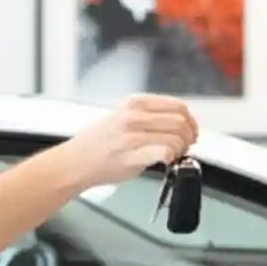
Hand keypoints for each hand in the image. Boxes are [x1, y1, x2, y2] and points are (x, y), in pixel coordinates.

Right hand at [66, 94, 198, 187]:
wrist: (75, 162)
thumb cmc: (99, 142)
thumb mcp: (123, 116)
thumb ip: (150, 116)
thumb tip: (180, 123)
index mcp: (134, 103)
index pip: (178, 106)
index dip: (190, 121)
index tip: (191, 132)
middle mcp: (134, 116)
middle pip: (180, 122)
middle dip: (188, 137)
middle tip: (184, 147)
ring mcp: (132, 136)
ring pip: (176, 139)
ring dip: (181, 149)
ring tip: (173, 155)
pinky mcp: (131, 156)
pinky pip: (164, 152)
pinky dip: (171, 157)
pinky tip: (166, 161)